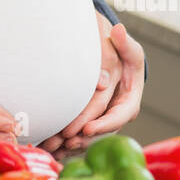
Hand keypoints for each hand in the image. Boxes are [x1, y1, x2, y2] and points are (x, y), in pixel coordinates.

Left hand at [39, 19, 144, 160]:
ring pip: (88, 135)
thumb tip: (118, 32)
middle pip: (101, 127)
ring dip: (70, 143)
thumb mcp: (118, 39)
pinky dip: (64, 143)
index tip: (87, 128)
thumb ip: (120, 39)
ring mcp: (103, 117)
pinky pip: (78, 135)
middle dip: (82, 135)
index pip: (121, 114)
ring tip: (52, 146)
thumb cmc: (110, 41)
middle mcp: (118, 110)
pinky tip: (49, 147)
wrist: (99, 47)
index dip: (105, 124)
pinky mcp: (89, 120)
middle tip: (63, 138)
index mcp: (131, 95)